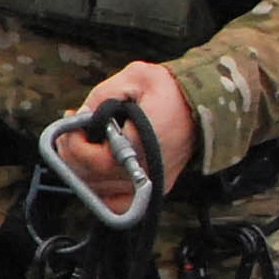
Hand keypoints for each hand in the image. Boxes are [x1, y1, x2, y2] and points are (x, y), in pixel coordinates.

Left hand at [56, 61, 193, 213]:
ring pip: (99, 192)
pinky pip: (116, 203)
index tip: (75, 120)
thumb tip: (81, 116)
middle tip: (71, 129)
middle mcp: (149, 172)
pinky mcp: (153, 190)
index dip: (77, 145)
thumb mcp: (138, 76)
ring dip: (80, 168)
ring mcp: (152, 186)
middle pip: (93, 180)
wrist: (207, 107)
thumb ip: (104, 94)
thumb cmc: (172, 90)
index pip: (99, 161)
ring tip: (80, 140)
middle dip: (72, 152)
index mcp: (146, 144)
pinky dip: (98, 189)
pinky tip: (92, 166)